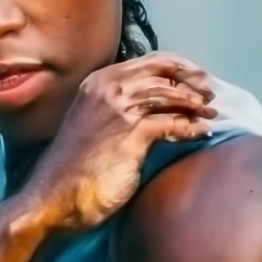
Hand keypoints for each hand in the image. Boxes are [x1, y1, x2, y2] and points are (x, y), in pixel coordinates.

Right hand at [16, 53, 216, 233]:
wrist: (51, 199)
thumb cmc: (72, 170)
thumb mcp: (94, 126)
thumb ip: (120, 110)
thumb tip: (160, 105)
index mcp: (97, 83)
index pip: (149, 61)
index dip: (178, 68)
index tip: (196, 81)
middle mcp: (106, 89)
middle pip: (163, 69)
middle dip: (192, 78)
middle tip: (210, 93)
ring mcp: (117, 109)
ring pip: (169, 93)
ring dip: (195, 103)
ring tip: (210, 114)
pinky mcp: (129, 135)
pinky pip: (172, 123)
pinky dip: (191, 127)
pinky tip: (201, 133)